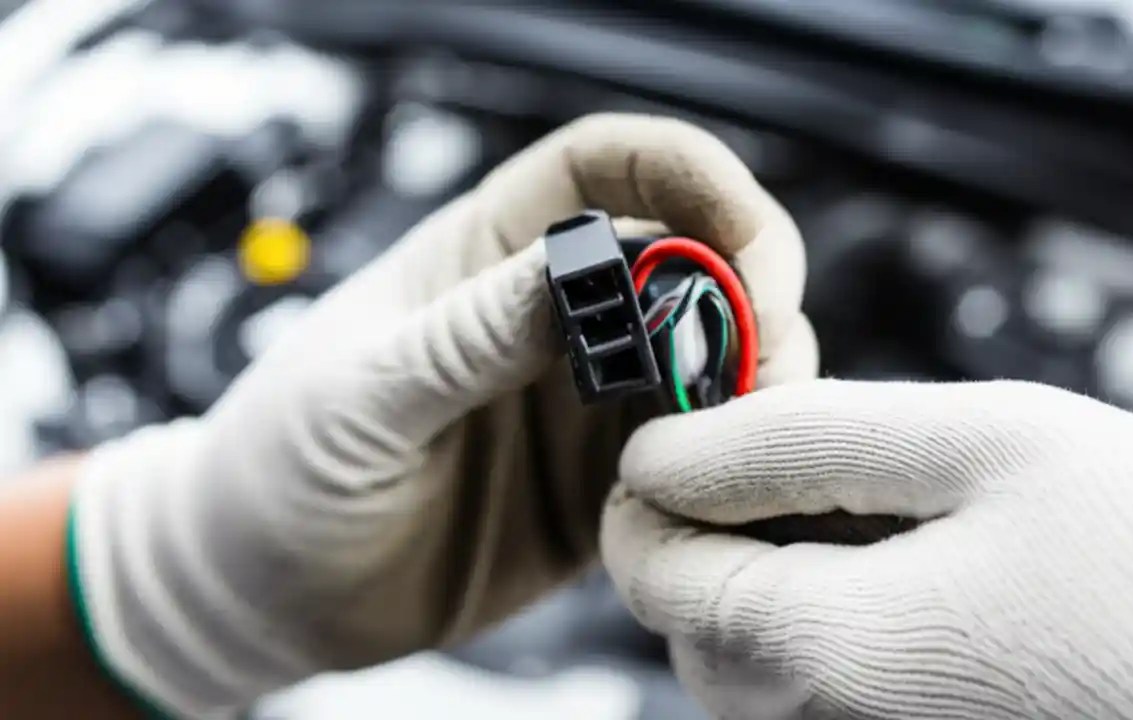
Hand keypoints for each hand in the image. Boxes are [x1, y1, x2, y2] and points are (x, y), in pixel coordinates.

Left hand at [71, 114, 816, 716]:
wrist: (263, 597)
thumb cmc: (278, 474)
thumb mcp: (358, 397)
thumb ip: (468, 338)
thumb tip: (578, 274)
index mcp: (487, 261)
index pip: (605, 169)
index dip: (688, 174)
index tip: (741, 230)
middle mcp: (552, 321)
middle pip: (693, 260)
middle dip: (751, 289)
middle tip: (766, 354)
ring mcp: (586, 404)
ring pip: (713, 360)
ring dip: (754, 386)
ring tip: (751, 436)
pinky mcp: (603, 486)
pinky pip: (696, 461)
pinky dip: (726, 470)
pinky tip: (712, 497)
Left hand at [603, 379, 1132, 718]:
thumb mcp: (985, 447)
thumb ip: (802, 438)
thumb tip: (665, 445)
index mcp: (817, 650)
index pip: (644, 561)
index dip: (651, 476)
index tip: (697, 417)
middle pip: (684, 609)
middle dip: (712, 515)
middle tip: (799, 444)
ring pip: (742, 649)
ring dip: (767, 560)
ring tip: (869, 500)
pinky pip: (808, 683)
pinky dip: (820, 609)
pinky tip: (901, 563)